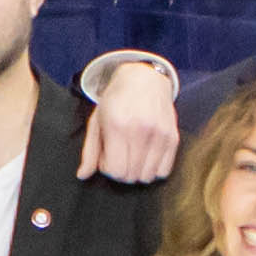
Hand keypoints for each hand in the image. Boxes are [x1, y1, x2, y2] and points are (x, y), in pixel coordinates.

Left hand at [78, 58, 182, 182]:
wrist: (144, 78)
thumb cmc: (116, 100)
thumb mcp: (96, 121)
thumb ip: (90, 151)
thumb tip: (82, 176)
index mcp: (118, 126)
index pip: (116, 170)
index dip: (108, 169)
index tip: (107, 158)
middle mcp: (141, 131)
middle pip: (131, 176)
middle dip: (121, 171)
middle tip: (119, 155)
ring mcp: (160, 135)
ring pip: (147, 177)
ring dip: (137, 172)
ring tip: (132, 155)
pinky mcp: (173, 137)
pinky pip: (164, 171)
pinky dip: (153, 170)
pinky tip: (146, 157)